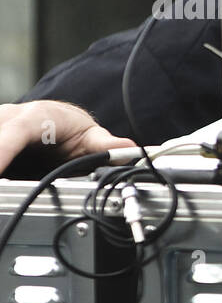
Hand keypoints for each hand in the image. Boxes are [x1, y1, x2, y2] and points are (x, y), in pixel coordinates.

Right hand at [0, 101, 135, 174]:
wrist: (56, 119)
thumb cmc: (70, 126)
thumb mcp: (91, 136)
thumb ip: (106, 146)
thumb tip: (128, 149)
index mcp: (37, 117)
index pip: (15, 132)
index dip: (3, 151)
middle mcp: (10, 118)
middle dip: (1, 160)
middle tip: (4, 185)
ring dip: (1, 163)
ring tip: (6, 184)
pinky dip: (1, 163)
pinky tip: (5, 181)